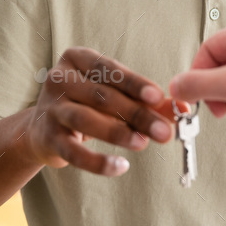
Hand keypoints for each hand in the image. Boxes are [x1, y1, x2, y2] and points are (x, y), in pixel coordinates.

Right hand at [26, 47, 182, 175]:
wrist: (42, 130)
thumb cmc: (87, 105)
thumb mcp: (114, 95)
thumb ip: (147, 101)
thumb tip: (183, 108)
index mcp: (77, 59)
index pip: (110, 69)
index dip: (135, 83)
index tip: (158, 97)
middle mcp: (58, 78)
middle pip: (102, 96)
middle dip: (136, 114)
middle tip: (163, 131)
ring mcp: (50, 108)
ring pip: (86, 120)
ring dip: (118, 132)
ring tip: (143, 143)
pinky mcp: (47, 137)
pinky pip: (74, 152)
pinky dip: (98, 162)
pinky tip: (120, 166)